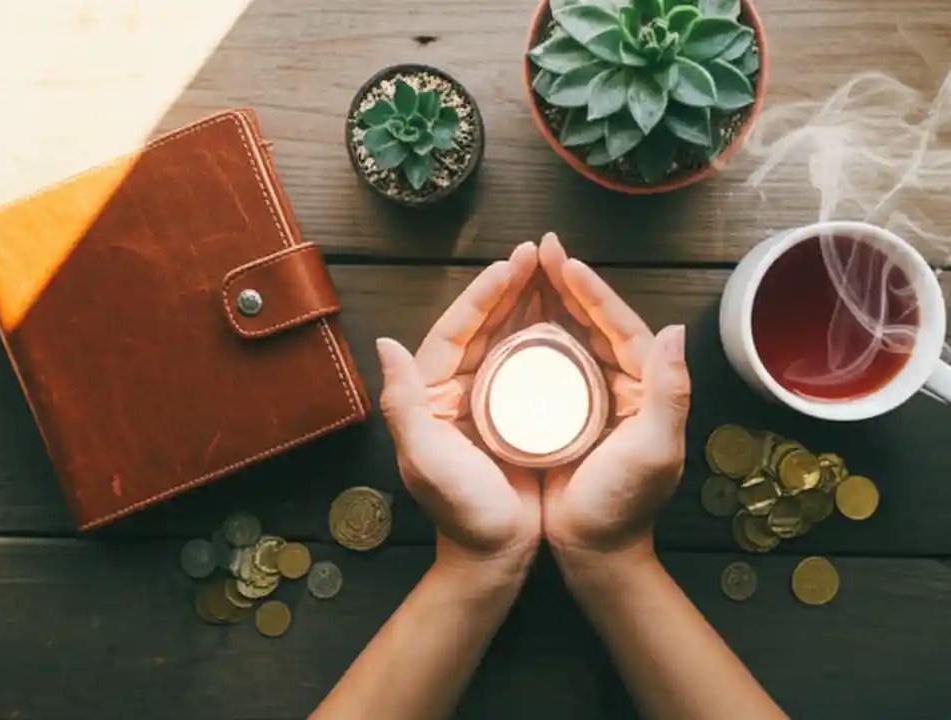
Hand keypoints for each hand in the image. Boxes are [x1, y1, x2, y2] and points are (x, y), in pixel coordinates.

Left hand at [376, 242, 542, 577]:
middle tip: (537, 253)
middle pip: (482, 327)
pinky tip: (565, 318)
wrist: (495, 555)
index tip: (510, 264)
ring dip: (527, 304)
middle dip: (508, 288)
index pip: (454, 331)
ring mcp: (485, 402)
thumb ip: (403, 404)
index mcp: (430, 394)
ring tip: (552, 271)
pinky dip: (544, 337)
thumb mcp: (426, 458)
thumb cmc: (462, 512)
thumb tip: (385, 345)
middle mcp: (454, 391)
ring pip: (505, 339)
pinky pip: (527, 365)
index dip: (481, 295)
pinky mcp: (513, 416)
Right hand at [535, 233, 690, 564]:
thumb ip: (670, 393)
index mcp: (647, 386)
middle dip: (567, 283)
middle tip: (540, 247)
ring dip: (548, 300)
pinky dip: (532, 334)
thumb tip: (674, 331)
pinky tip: (510, 316)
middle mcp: (622, 383)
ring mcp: (592, 396)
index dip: (594, 292)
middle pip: (594, 322)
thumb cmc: (623, 506)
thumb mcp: (655, 450)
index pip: (622, 326)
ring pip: (569, 335)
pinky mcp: (565, 411)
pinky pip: (549, 361)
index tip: (565, 262)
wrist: (593, 550)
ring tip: (523, 268)